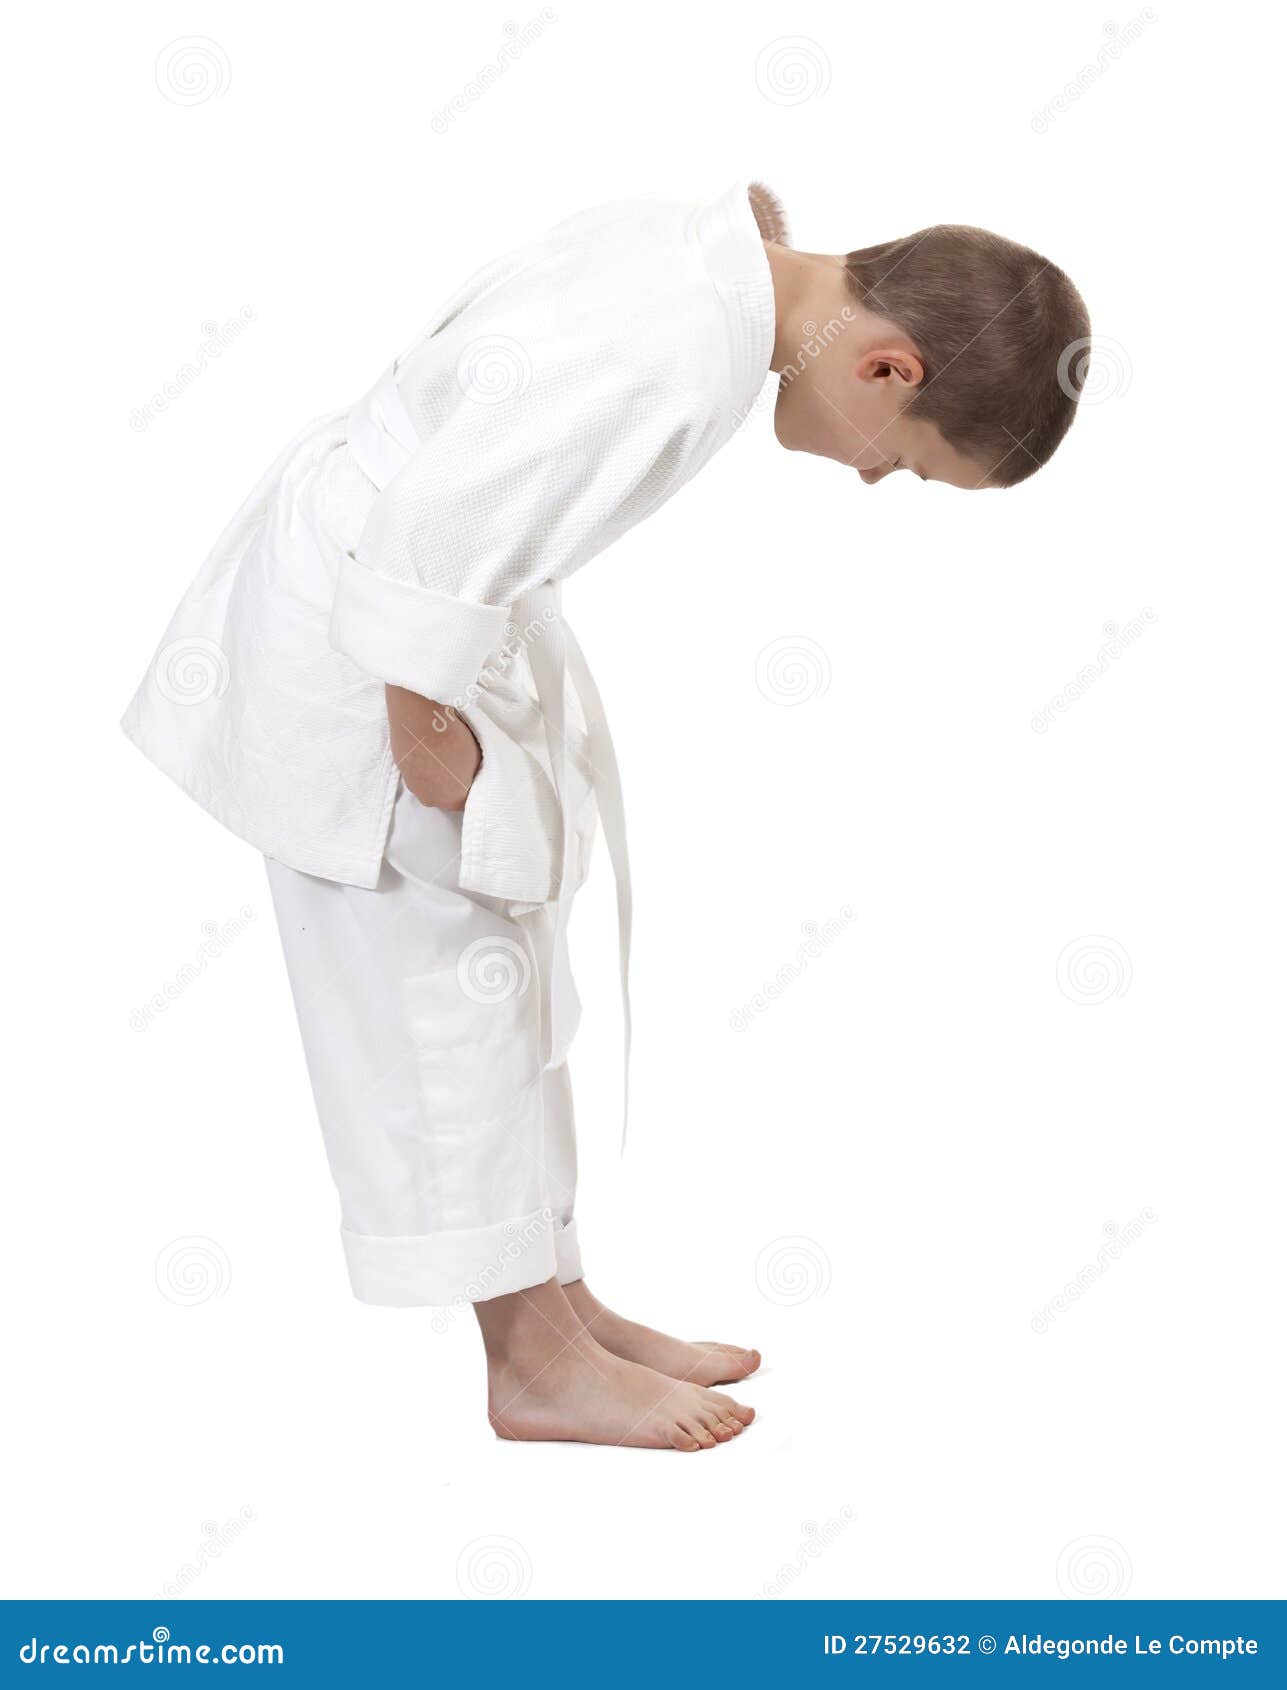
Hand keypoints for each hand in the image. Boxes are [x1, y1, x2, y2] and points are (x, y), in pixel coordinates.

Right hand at [386, 685, 480, 810]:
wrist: (418, 718)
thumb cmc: (452, 737)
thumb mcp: (477, 757)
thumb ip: (474, 774)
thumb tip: (472, 775)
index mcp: (453, 800)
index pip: (468, 801)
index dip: (472, 786)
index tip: (474, 773)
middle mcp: (432, 800)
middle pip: (448, 796)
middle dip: (454, 783)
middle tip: (458, 762)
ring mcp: (414, 787)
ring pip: (432, 786)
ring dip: (437, 775)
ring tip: (442, 753)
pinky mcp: (401, 773)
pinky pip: (419, 774)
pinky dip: (424, 765)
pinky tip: (429, 749)